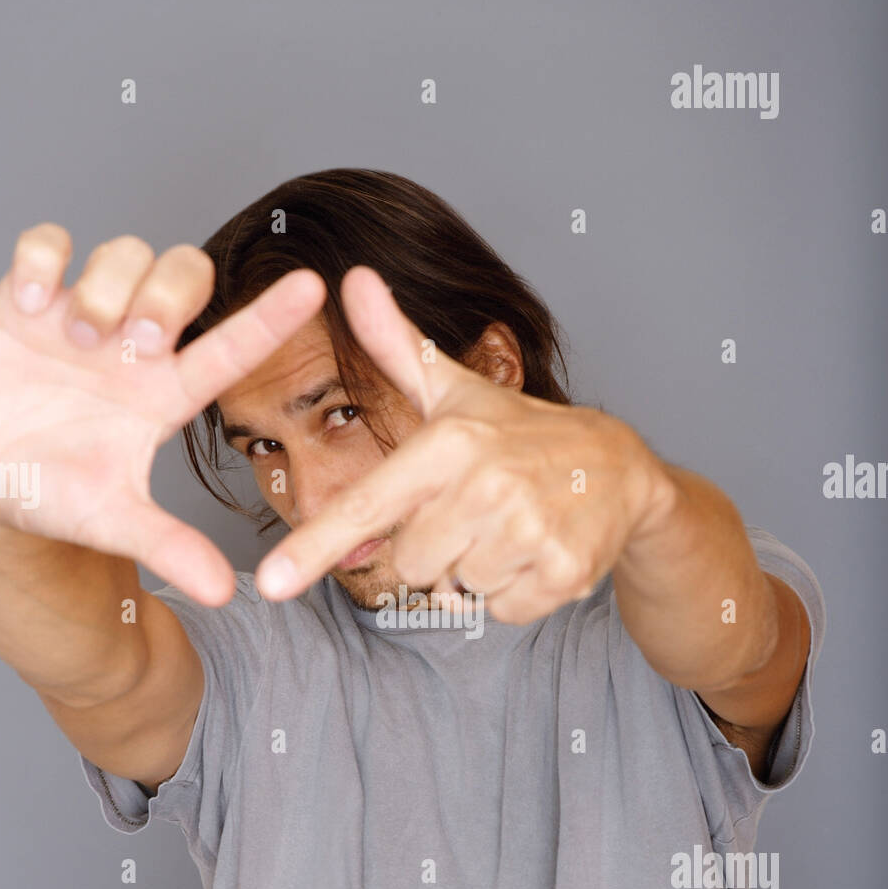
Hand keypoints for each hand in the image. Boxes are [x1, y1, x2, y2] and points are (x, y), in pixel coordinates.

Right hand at [0, 224, 325, 602]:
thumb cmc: (49, 493)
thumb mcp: (109, 520)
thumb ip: (168, 545)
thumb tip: (224, 592)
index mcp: (163, 395)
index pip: (230, 350)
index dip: (271, 318)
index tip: (314, 287)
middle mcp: (133, 347)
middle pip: (185, 276)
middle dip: (169, 295)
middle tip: (133, 340)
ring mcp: (84, 316)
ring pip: (125, 252)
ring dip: (108, 286)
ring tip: (74, 335)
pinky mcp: (28, 296)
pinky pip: (49, 241)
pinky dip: (45, 259)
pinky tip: (34, 302)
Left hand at [256, 265, 674, 622]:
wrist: (618, 467)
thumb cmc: (518, 430)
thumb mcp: (455, 390)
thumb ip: (396, 346)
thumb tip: (350, 278)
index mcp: (450, 444)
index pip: (367, 506)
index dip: (312, 548)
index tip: (269, 584)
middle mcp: (488, 487)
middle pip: (410, 564)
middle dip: (436, 548)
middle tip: (476, 512)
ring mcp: (529, 532)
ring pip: (458, 589)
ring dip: (477, 570)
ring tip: (510, 528)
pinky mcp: (563, 572)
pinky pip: (503, 609)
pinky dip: (515, 592)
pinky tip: (537, 550)